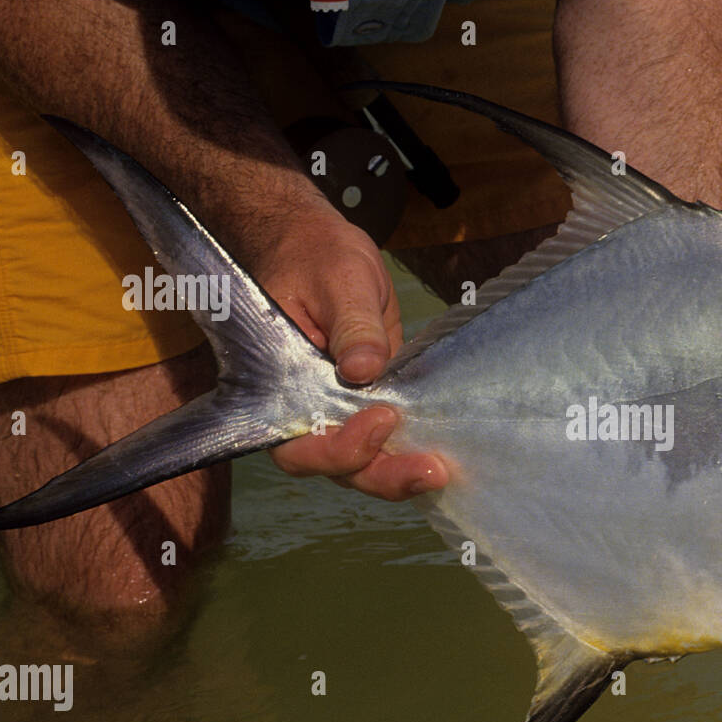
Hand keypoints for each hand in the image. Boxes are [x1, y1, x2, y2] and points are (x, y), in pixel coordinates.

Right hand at [261, 208, 448, 498]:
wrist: (317, 245)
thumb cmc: (314, 255)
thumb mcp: (339, 279)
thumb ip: (352, 324)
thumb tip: (364, 369)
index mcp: (278, 387)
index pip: (300, 443)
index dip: (340, 448)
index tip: (381, 418)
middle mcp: (303, 410)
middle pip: (336, 466)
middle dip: (383, 475)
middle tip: (430, 470)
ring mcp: (337, 411)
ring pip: (364, 463)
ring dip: (401, 471)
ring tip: (441, 469)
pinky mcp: (368, 404)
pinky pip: (386, 442)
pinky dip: (412, 451)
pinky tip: (444, 455)